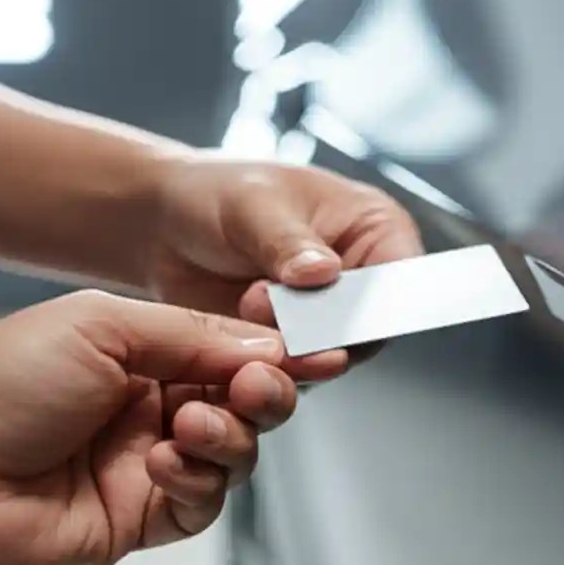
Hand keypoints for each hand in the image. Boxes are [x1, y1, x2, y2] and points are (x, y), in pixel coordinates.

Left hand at [0, 290, 296, 564]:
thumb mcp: (101, 325)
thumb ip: (191, 333)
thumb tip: (263, 343)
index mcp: (142, 351)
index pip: (231, 348)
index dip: (272, 349)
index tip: (309, 347)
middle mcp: (151, 405)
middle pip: (246, 401)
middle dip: (264, 392)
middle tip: (258, 387)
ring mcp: (150, 461)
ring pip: (237, 452)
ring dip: (230, 435)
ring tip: (192, 427)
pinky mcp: (145, 516)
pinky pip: (206, 500)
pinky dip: (199, 479)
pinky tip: (165, 461)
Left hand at [145, 159, 421, 373]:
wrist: (160, 226)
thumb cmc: (215, 192)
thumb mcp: (254, 205)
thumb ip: (289, 242)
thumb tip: (323, 273)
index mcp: (374, 228)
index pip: (403, 275)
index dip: (383, 303)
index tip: (347, 316)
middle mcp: (359, 278)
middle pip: (370, 327)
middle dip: (324, 329)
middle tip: (276, 308)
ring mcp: (325, 318)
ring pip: (330, 356)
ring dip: (289, 347)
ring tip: (247, 305)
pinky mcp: (291, 348)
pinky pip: (294, 372)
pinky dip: (267, 364)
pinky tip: (236, 334)